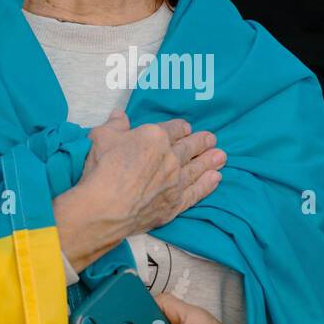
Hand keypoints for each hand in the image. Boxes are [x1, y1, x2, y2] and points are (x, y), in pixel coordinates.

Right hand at [54, 109, 225, 270]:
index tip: (186, 128)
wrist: (106, 207)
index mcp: (155, 138)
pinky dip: (207, 186)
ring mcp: (175, 183)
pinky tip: (216, 180)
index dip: (180, 128)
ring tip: (221, 156)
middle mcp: (170, 159)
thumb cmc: (102, 169)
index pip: (172, 129)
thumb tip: (119, 116)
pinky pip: (195, 193)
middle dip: (201, 142)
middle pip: (189, 148)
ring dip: (209, 162)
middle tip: (212, 139)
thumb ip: (115, 125)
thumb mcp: (102, 137)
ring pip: (196, 169)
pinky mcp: (174, 204)